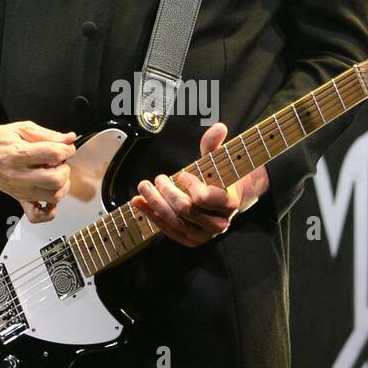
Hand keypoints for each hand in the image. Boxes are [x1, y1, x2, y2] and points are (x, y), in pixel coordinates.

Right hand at [0, 112, 76, 221]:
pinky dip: (48, 211)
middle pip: (55, 179)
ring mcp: (19, 190)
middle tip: (59, 163)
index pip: (54, 154)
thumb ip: (48, 134)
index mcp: (19, 154)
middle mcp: (19, 175)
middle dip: (64, 169)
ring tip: (55, 175)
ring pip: (52, 197)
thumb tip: (69, 139)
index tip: (66, 148)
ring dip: (61, 186)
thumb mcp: (22, 129)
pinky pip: (36, 215)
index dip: (67, 149)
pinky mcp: (18, 198)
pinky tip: (50, 198)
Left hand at [131, 121, 269, 247]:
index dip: (189, 185)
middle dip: (167, 191)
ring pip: (173, 220)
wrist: (225, 202)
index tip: (182, 175)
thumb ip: (214, 145)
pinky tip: (139, 202)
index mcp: (228, 204)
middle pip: (184, 208)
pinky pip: (167, 230)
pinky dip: (151, 215)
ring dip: (154, 202)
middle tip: (158, 178)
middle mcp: (218, 224)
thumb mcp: (218, 161)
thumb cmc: (220, 178)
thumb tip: (219, 127)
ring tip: (143, 186)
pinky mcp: (190, 240)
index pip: (203, 198)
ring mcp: (203, 235)